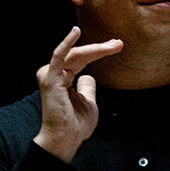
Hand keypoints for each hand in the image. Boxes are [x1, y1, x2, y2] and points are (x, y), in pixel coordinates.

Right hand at [32, 26, 122, 162]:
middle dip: (100, 49)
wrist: (66, 139)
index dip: (99, 52)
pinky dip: (67, 43)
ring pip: (75, 55)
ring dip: (94, 49)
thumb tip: (89, 76)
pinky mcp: (50, 78)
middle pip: (79, 55)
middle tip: (118, 43)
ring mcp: (51, 75)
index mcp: (63, 78)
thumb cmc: (76, 124)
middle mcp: (54, 74)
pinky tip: (76, 32)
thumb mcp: (89, 102)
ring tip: (113, 45)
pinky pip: (59, 57)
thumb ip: (88, 87)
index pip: (82, 60)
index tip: (117, 46)